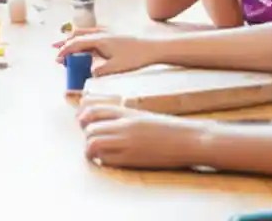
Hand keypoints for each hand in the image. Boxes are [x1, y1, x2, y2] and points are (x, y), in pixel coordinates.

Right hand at [53, 32, 155, 75]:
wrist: (153, 47)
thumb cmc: (135, 57)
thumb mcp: (115, 68)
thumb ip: (99, 71)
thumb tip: (88, 73)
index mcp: (99, 40)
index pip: (76, 44)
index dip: (65, 51)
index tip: (57, 59)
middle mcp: (101, 33)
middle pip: (78, 35)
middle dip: (66, 42)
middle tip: (56, 49)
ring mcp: (108, 31)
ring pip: (86, 32)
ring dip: (74, 38)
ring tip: (67, 43)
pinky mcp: (114, 33)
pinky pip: (93, 32)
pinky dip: (85, 37)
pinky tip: (87, 42)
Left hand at [79, 106, 196, 168]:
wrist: (189, 139)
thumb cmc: (170, 129)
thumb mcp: (145, 116)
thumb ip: (125, 117)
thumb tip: (106, 123)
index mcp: (128, 112)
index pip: (94, 110)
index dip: (83, 117)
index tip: (82, 123)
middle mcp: (124, 125)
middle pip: (90, 128)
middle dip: (87, 136)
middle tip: (93, 142)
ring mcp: (127, 141)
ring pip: (93, 142)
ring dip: (91, 149)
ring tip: (97, 154)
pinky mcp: (131, 158)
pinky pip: (105, 159)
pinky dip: (102, 161)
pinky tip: (108, 161)